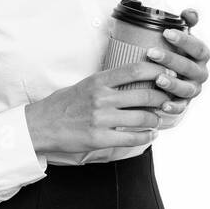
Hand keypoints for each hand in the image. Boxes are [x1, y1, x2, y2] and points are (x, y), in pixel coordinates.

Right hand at [24, 60, 173, 155]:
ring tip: (158, 119)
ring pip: (142, 118)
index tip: (167, 74)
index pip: (135, 70)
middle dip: (163, 98)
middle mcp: (101, 97)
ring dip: (156, 119)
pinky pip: (131, 138)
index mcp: (99, 80)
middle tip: (169, 100)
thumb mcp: (87, 84)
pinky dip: (146, 137)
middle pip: (145, 95)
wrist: (41, 125)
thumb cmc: (65, 103)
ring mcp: (101, 119)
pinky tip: (150, 135)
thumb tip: (138, 76)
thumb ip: (110, 81)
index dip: (157, 71)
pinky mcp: (99, 138)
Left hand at [143, 8, 209, 128]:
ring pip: (187, 89)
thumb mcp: (183, 39)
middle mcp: (200, 73)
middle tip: (151, 52)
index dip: (184, 40)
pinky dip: (173, 107)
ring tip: (158, 79)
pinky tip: (162, 105)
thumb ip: (187, 24)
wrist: (174, 80)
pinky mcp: (184, 104)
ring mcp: (193, 89)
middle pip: (190, 67)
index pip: (197, 47)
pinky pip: (181, 108)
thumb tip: (190, 12)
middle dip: (171, 59)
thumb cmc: (178, 54)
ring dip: (173, 84)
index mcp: (201, 56)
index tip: (166, 32)